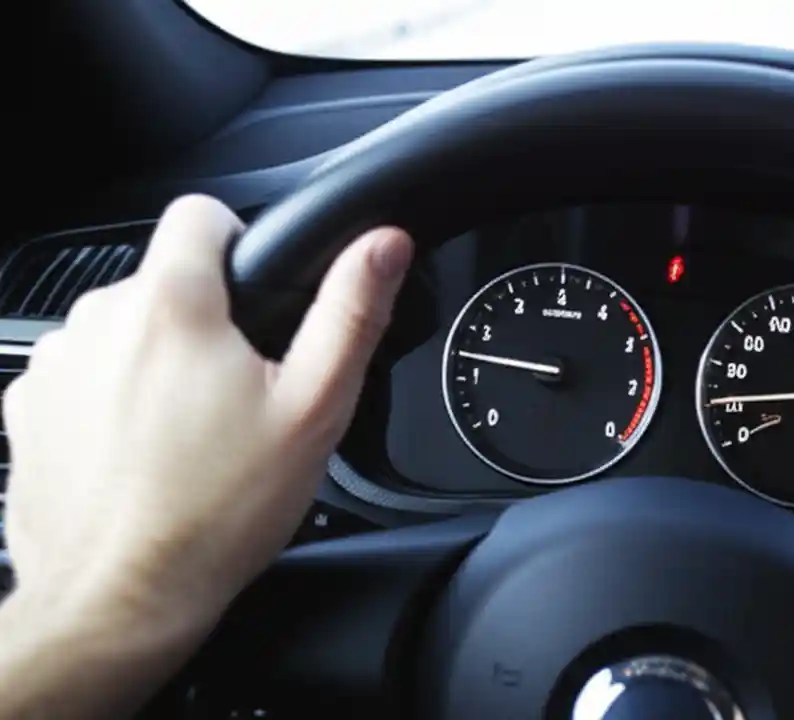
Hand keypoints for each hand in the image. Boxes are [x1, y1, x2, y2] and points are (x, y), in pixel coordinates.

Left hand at [0, 195, 411, 717]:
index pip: (200, 213)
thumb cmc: (217, 511)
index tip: (256, 296)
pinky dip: (110, 399)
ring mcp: (54, 364)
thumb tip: (383, 243)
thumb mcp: (314, 408)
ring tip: (188, 432)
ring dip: (154, 361)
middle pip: (164, 280)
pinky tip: (141, 452)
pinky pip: (82, 374)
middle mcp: (99, 320)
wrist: (121, 599)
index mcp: (172, 305)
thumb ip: (351, 311)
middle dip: (203, 321)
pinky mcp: (26, 407)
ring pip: (122, 328)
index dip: (239, 242)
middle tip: (236, 394)